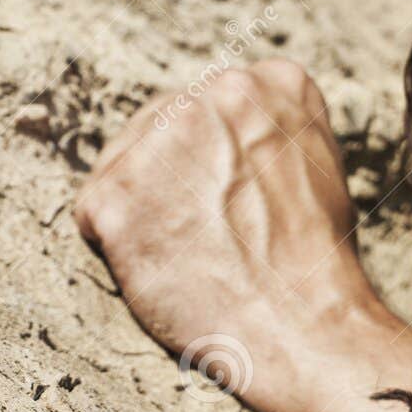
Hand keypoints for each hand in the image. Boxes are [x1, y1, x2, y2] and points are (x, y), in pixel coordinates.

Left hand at [76, 60, 383, 411]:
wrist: (306, 328)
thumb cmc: (315, 263)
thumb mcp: (317, 163)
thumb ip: (269, 129)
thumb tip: (226, 135)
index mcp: (268, 82)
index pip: (211, 107)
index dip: (217, 162)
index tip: (240, 201)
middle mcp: (210, 95)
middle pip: (159, 128)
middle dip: (173, 179)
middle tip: (212, 235)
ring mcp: (158, 142)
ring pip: (124, 166)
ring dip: (145, 209)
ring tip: (195, 253)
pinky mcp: (115, 193)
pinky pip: (94, 213)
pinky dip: (118, 247)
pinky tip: (167, 268)